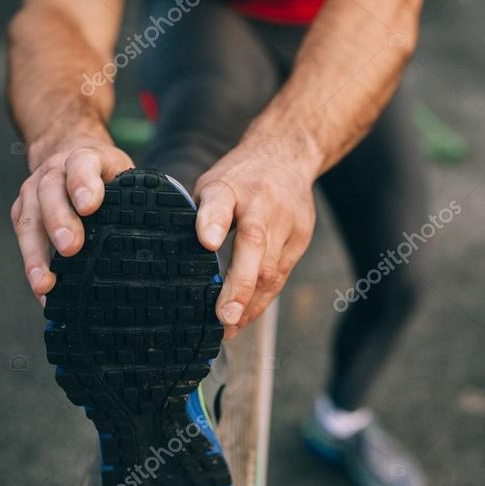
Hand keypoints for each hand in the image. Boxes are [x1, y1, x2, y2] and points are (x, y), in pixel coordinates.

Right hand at [11, 127, 132, 303]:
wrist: (69, 150)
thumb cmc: (105, 173)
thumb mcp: (124, 171)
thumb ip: (138, 195)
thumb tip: (175, 235)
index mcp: (85, 157)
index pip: (82, 163)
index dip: (84, 183)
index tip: (90, 206)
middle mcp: (54, 172)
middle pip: (50, 192)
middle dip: (59, 221)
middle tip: (71, 247)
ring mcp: (33, 192)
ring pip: (29, 219)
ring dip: (36, 254)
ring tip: (45, 283)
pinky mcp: (21, 212)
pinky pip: (24, 240)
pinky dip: (33, 267)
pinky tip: (44, 292)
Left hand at [194, 139, 317, 338]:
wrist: (288, 156)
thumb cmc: (241, 177)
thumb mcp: (213, 183)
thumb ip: (201, 216)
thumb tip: (183, 257)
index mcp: (231, 187)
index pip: (220, 202)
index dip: (213, 222)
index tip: (207, 242)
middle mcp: (263, 204)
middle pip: (254, 246)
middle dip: (239, 286)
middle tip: (222, 318)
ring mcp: (288, 222)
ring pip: (271, 269)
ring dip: (250, 303)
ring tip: (228, 329)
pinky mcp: (301, 238)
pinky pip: (281, 276)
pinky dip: (262, 299)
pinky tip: (246, 317)